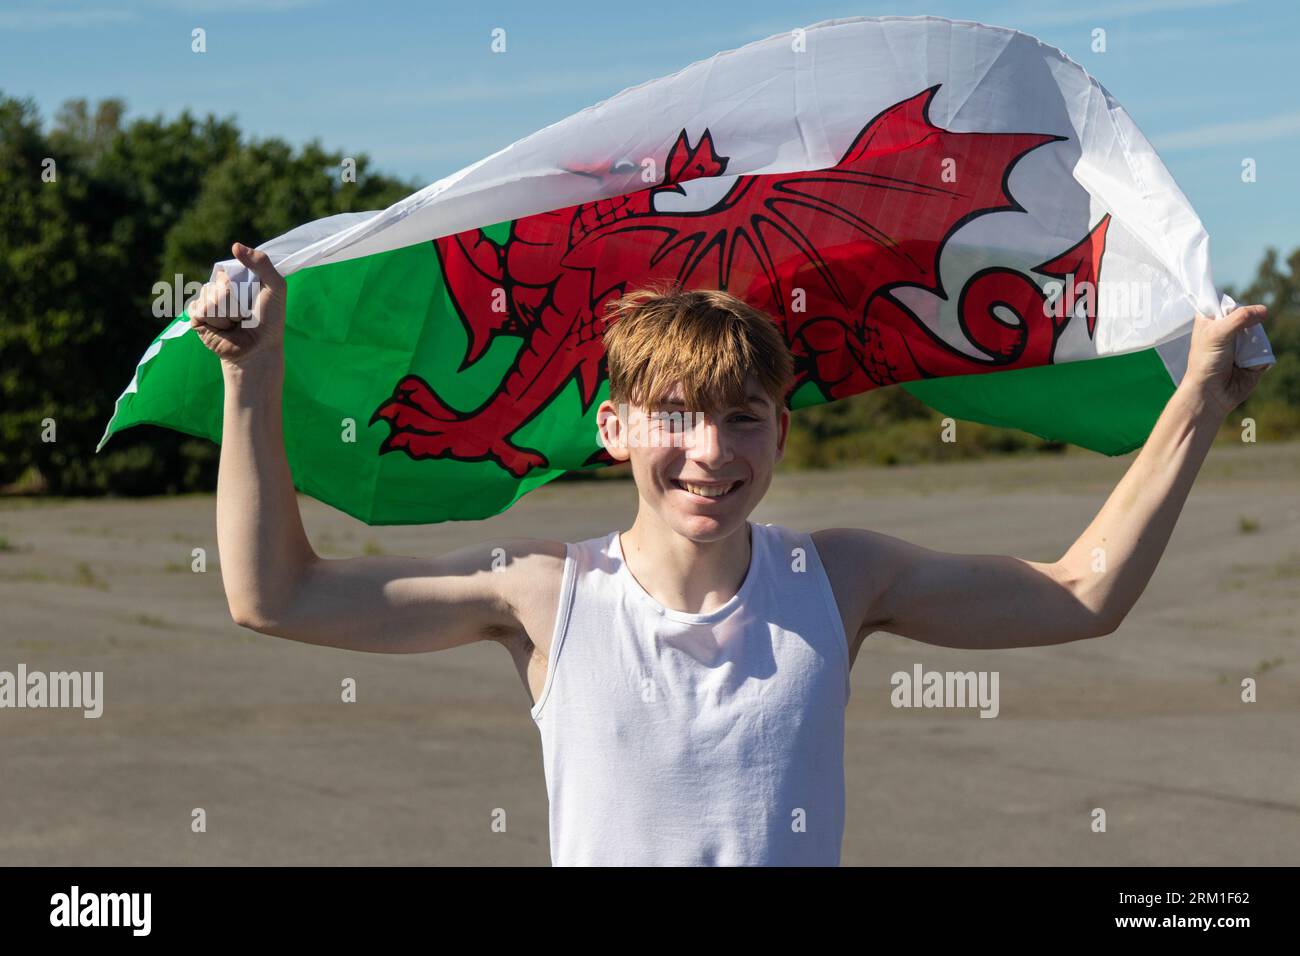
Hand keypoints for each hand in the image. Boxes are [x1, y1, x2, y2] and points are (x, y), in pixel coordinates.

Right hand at [188, 242, 287, 367]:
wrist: (258, 348)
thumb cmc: (270, 319)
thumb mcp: (275, 287)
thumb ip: (261, 263)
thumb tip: (235, 245)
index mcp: (234, 279)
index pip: (226, 270)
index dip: (239, 283)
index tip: (253, 295)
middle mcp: (218, 288)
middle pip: (219, 284)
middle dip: (236, 301)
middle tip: (245, 314)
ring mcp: (206, 302)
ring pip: (210, 298)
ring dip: (228, 314)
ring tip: (236, 323)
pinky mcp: (197, 318)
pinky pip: (199, 310)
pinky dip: (215, 321)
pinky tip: (223, 328)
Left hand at [1180, 304, 1269, 418]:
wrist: (1213, 392)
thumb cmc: (1207, 361)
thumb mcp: (1219, 333)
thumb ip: (1240, 317)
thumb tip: (1264, 310)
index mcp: (1210, 320)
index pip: (1222, 300)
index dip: (1229, 303)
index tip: (1230, 312)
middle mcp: (1226, 329)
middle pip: (1246, 313)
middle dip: (1248, 322)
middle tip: (1235, 337)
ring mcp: (1241, 342)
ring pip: (1258, 330)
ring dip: (1254, 339)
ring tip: (1238, 353)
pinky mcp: (1253, 355)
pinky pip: (1265, 347)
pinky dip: (1260, 353)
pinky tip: (1246, 362)